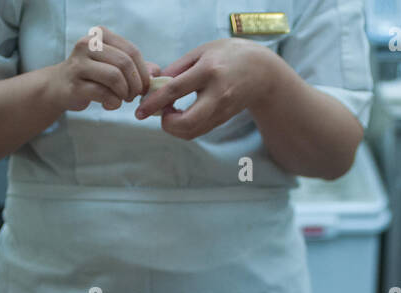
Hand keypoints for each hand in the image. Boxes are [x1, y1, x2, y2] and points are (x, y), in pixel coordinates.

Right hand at [52, 26, 151, 110]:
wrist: (60, 86)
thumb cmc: (92, 75)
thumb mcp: (114, 65)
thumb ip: (136, 66)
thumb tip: (157, 73)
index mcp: (101, 35)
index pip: (132, 51)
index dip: (143, 72)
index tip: (144, 86)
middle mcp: (88, 44)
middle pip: (125, 63)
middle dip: (135, 84)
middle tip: (133, 96)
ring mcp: (79, 64)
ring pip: (114, 77)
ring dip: (124, 93)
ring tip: (122, 99)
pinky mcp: (74, 84)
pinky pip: (103, 93)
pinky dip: (113, 102)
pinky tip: (110, 104)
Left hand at [136, 39, 278, 136]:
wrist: (261, 72)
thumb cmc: (228, 56)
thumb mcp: (202, 52)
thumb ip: (177, 69)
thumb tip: (154, 86)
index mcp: (209, 71)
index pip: (176, 90)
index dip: (154, 102)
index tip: (139, 110)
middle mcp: (217, 94)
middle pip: (188, 123)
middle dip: (167, 124)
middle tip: (161, 113)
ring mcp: (222, 110)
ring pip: (192, 132)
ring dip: (174, 127)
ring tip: (170, 111)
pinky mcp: (222, 120)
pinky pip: (198, 130)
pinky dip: (183, 127)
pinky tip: (180, 114)